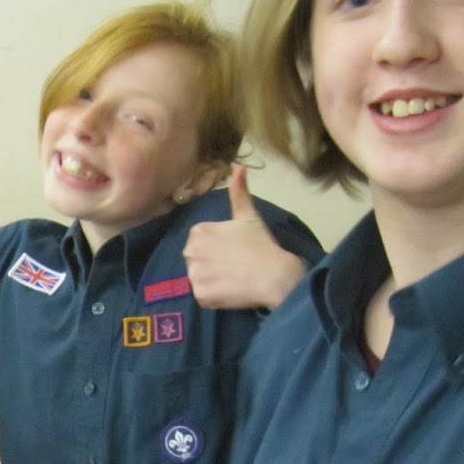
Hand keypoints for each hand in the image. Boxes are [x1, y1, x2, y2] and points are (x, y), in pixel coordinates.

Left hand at [182, 166, 308, 309]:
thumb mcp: (248, 215)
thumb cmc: (261, 244)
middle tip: (234, 266)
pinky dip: (214, 297)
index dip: (217, 249)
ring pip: (199, 279)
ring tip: (233, 279)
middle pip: (196, 261)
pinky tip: (231, 291)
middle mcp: (190, 252)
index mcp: (198, 232)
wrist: (273, 275)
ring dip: (212, 281)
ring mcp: (194, 275)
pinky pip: (203, 297)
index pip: (200, 243)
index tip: (233, 252)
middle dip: (211, 264)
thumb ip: (239, 192)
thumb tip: (238, 166)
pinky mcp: (200, 295)